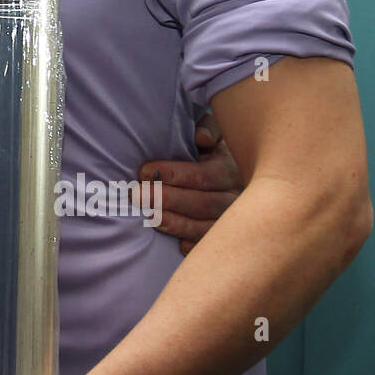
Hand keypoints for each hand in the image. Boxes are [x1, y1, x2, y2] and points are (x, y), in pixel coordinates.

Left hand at [139, 112, 242, 253]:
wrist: (238, 172)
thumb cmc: (214, 151)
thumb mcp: (216, 134)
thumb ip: (208, 129)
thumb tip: (200, 138)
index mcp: (231, 169)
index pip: (203, 175)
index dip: (174, 174)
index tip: (144, 172)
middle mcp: (236, 197)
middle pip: (204, 203)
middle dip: (167, 199)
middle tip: (137, 196)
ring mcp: (234, 221)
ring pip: (208, 227)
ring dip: (177, 224)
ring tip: (151, 218)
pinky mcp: (228, 238)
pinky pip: (211, 245)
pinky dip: (195, 246)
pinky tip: (178, 244)